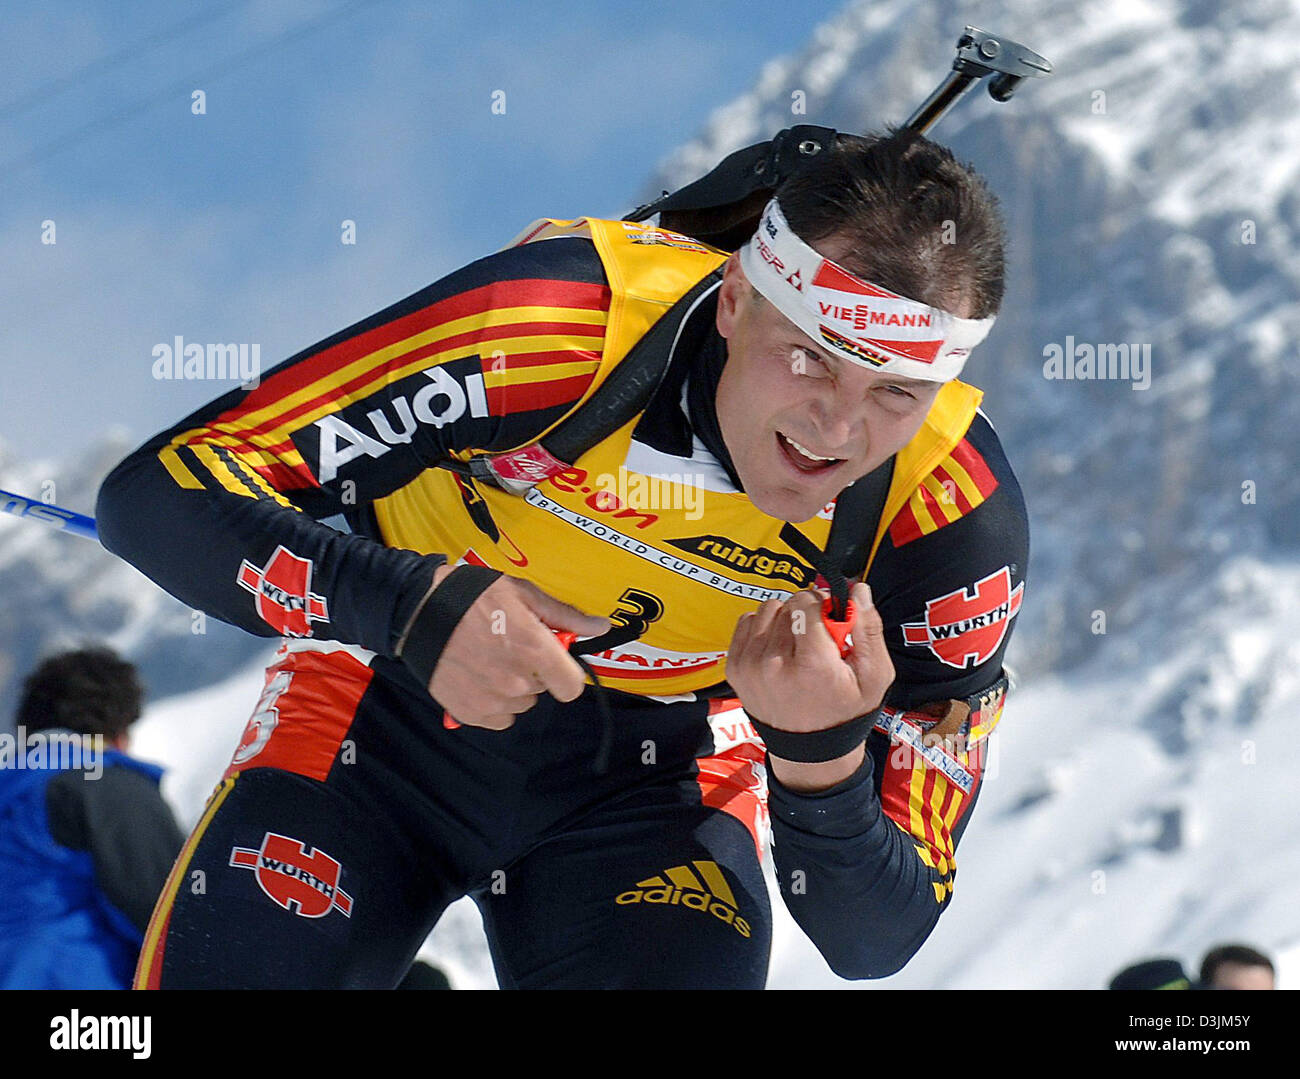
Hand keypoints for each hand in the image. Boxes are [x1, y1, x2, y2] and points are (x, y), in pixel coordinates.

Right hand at [426, 565, 609, 729]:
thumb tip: (600, 627)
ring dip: (512, 686)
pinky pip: (498, 717)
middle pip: (544, 689)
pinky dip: (492, 701)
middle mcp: (516, 681)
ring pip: (521, 703)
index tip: (554, 660)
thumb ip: (565, 617)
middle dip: (534, 670)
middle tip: (510, 646)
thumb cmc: (472, 597)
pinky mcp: (470, 713)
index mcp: (534, 649)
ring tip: (489, 658)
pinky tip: (478, 675)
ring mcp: (492, 700)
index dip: (566, 673)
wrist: (419, 610)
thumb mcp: (523, 595)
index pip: (572, 687)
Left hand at [727, 581, 892, 733]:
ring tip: (798, 645)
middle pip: (790, 604)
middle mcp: (774, 664)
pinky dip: (764, 628)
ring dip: (785, 618)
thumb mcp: (874, 676)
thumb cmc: (845, 712)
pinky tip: (779, 649)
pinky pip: (747, 621)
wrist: (810, 749)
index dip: (825, 605)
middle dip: (807, 613)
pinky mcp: (734, 667)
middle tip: (819, 639)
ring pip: (768, 608)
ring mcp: (750, 666)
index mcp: (811, 666)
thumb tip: (858, 590)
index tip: (833, 621)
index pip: (809, 602)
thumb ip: (868, 629)